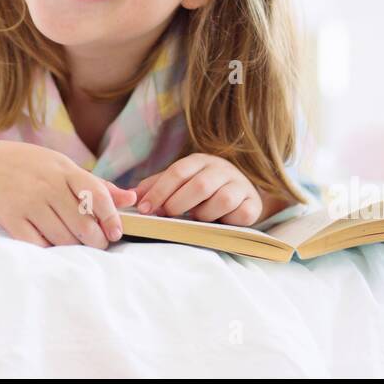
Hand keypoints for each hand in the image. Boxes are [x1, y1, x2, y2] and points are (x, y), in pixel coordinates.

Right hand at [0, 139, 137, 248]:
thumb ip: (96, 185)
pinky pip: (38, 245)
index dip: (111, 217)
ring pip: (62, 238)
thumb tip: (131, 199)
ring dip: (74, 248)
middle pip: (82, 222)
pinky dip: (49, 250)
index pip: (96, 194)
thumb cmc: (31, 167)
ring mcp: (28, 203)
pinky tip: (52, 245)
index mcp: (64, 170)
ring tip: (76, 245)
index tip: (116, 233)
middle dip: (96, 240)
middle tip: (98, 244)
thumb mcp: (63, 166)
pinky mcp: (11, 219)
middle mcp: (48, 185)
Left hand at [132, 153, 263, 226]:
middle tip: (167, 217)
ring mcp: (240, 185)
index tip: (145, 210)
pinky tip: (219, 223)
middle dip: (178, 204)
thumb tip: (131, 195)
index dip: (159, 191)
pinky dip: (228, 221)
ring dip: (204, 214)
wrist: (238, 192)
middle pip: (200, 185)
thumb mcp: (178, 183)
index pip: (178, 172)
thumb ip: (155, 186)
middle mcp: (222, 169)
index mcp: (200, 161)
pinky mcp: (253, 204)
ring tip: (196, 219)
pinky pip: (242, 214)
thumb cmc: (201, 190)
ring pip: (222, 200)